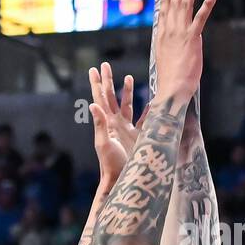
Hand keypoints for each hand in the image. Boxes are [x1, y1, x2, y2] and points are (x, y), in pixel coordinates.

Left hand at [89, 63, 135, 190]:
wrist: (122, 179)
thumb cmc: (111, 164)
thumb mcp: (104, 144)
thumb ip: (100, 124)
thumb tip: (93, 104)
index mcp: (107, 122)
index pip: (100, 98)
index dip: (97, 84)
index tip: (94, 69)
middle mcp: (116, 123)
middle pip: (111, 97)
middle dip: (108, 80)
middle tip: (106, 65)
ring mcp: (127, 129)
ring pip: (127, 105)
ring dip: (126, 92)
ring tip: (128, 77)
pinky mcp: (138, 136)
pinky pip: (143, 119)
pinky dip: (147, 110)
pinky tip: (152, 102)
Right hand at [154, 0, 216, 102]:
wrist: (172, 88)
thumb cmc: (170, 79)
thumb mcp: (166, 60)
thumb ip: (170, 49)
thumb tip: (177, 45)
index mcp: (161, 36)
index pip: (163, 12)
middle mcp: (169, 31)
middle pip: (173, 4)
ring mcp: (180, 33)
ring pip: (186, 5)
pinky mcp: (192, 38)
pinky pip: (201, 16)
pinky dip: (208, 3)